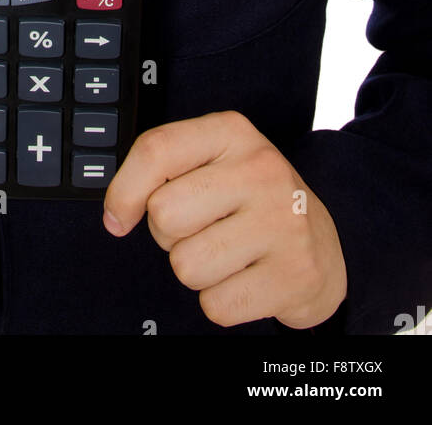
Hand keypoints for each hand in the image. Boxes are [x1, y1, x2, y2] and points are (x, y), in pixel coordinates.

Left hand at [102, 109, 346, 328]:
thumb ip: (161, 170)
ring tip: (227, 254)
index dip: (123, 190)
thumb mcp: (212, 163)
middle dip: (168, 234)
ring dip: (196, 270)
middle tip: (201, 229)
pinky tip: (246, 279)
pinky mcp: (294, 274)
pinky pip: (215, 305)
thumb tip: (115, 215)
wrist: (322, 244)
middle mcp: (261, 169)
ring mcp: (283, 222)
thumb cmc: (250, 201)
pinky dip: (221, 302)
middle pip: (163, 213)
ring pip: (186, 265)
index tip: (119, 216)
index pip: (156, 150)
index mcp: (233, 132)